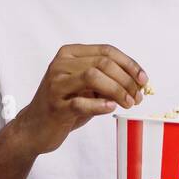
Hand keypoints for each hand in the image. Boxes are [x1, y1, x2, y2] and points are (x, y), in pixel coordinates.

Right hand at [11, 44, 147, 155]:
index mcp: (69, 53)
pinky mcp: (54, 106)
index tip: (143, 79)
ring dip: (117, 90)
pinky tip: (111, 108)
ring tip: (128, 103)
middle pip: (102, 63)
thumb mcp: (87, 88)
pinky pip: (81, 102)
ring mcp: (55, 84)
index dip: (129, 64)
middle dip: (126, 80)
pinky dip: (100, 105)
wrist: (34, 127)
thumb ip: (107, 80)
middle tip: (137, 97)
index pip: (106, 51)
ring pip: (93, 77)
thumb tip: (138, 83)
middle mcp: (60, 64)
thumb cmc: (65, 105)